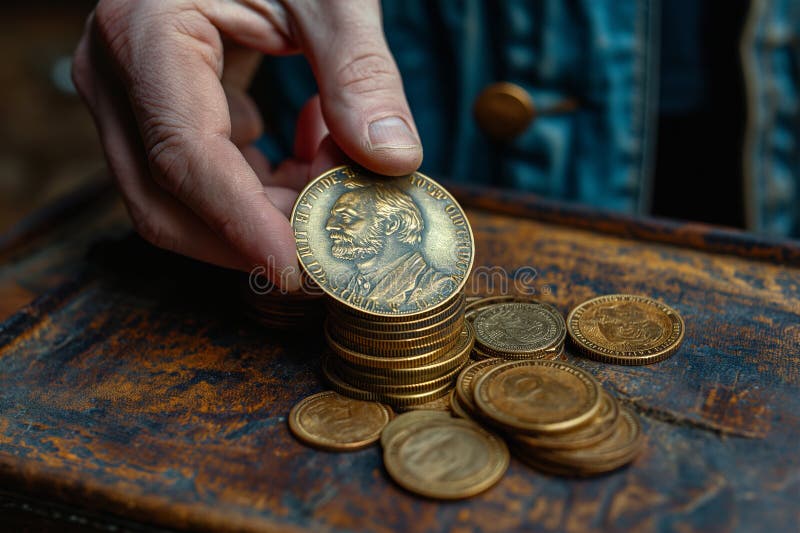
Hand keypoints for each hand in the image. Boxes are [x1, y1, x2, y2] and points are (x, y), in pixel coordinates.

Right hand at [72, 0, 421, 288]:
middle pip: (168, 202)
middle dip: (257, 234)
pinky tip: (311, 146)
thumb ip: (359, 70)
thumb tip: (393, 160)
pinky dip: (263, 187)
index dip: (242, 223)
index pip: (184, 154)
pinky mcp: (155, 116)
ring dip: (268, 212)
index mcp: (144, 32)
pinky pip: (202, 182)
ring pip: (184, 204)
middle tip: (340, 230)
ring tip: (337, 168)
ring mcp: (129, 101)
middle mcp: (117, 75)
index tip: (298, 270)